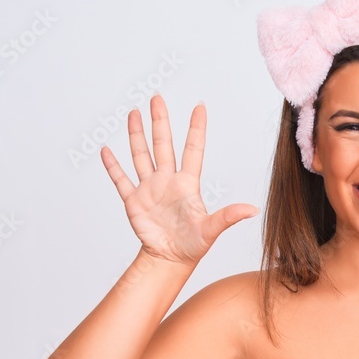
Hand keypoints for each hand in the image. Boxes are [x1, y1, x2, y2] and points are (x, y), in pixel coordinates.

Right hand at [99, 95, 258, 266]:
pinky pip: (121, 180)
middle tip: (157, 98)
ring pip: (141, 156)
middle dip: (159, 121)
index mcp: (187, 184)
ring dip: (136, 135)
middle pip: (163, 145)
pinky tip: (106, 150)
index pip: (192, 149)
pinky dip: (113, 166)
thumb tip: (252, 210)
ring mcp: (149, 189)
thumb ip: (228, 216)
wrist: (170, 260)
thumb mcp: (211, 229)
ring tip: (133, 113)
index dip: (196, 128)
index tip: (199, 106)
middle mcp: (167, 181)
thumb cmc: (193, 245)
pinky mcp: (134, 201)